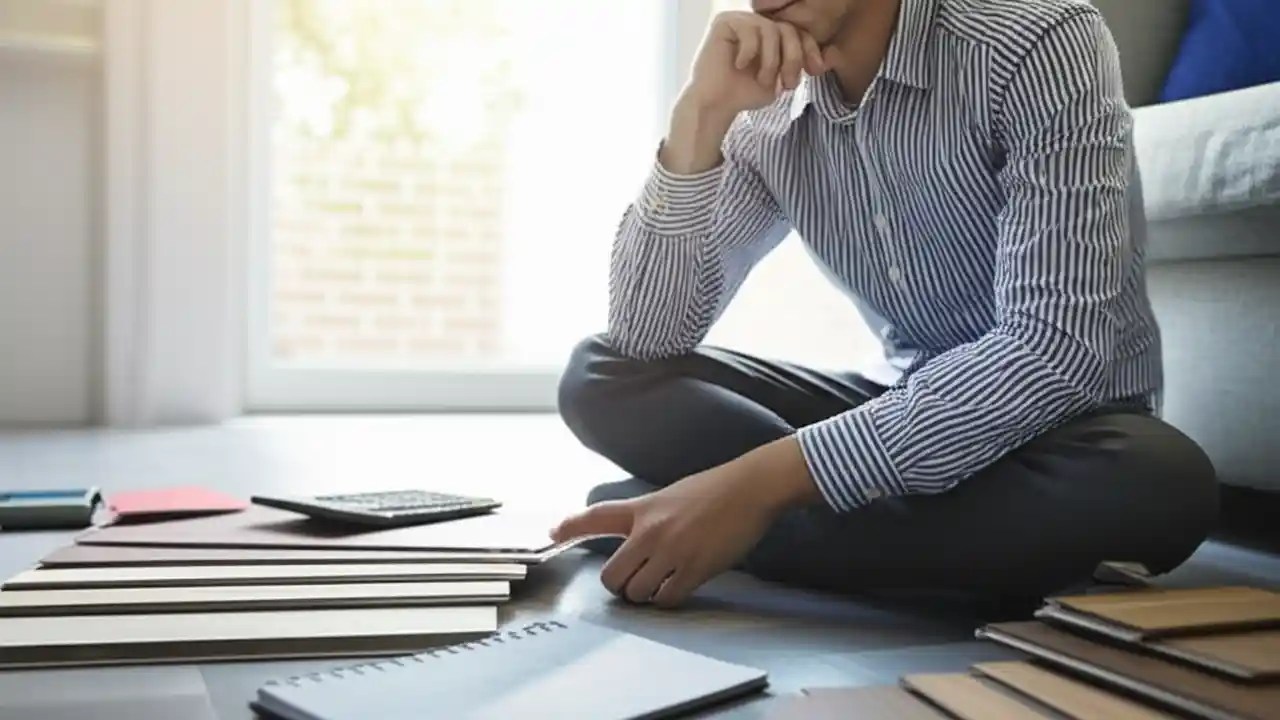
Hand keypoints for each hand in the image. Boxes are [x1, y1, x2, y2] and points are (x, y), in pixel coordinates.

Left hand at [551, 437, 818, 607]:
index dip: (569, 527)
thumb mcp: (672, 495)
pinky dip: (669, 599)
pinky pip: (667, 599)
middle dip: (620, 586)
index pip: (596, 517)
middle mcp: (650, 531)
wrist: (750, 487)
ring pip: (637, 593)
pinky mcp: (694, 568)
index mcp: (643, 508)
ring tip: (662, 584)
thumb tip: (639, 541)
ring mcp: (670, 551)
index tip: (552, 534)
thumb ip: (650, 517)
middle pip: (611, 576)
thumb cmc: (716, 490)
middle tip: (634, 583)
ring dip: (646, 595)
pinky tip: (681, 586)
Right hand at [684, 12, 826, 116]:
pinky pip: (749, 30)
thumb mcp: (781, 80)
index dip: (810, 50)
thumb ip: (801, 66)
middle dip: (793, 59)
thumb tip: (834, 56)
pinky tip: (739, 66)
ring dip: (771, 61)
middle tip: (787, 84)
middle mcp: (758, 23)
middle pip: (788, 29)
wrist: (717, 105)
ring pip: (772, 30)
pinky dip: (749, 52)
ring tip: (763, 80)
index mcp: (772, 34)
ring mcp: (741, 20)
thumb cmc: (746, 93)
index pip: (798, 32)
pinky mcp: (724, 22)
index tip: (815, 71)